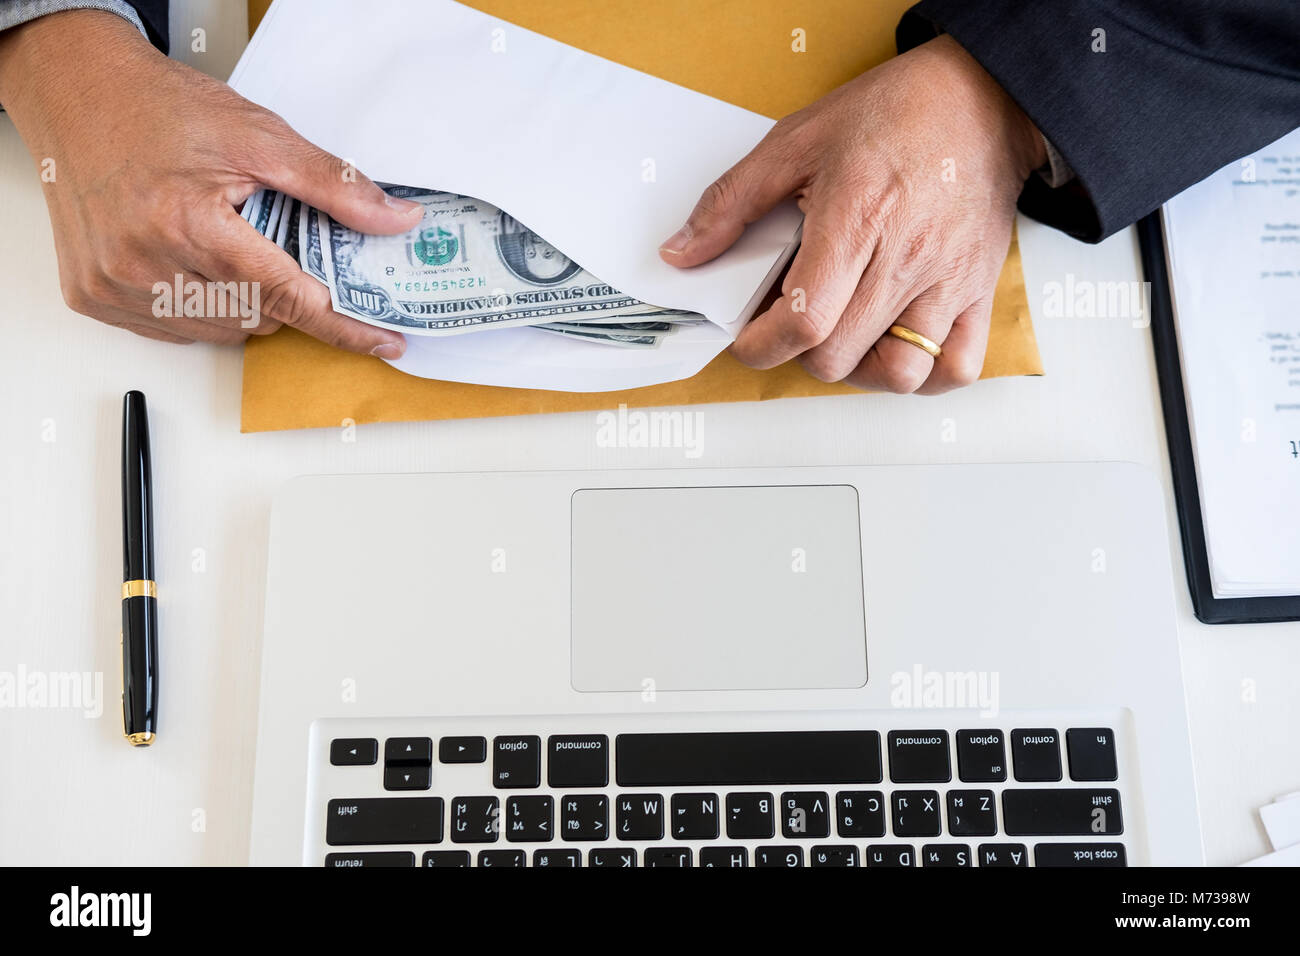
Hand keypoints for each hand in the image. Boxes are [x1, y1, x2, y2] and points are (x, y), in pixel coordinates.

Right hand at [0, 10, 422, 353]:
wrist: (79, 93)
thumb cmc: (160, 110)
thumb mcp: (259, 136)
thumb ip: (333, 185)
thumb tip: (396, 220)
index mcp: (187, 221)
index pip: (289, 297)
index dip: (344, 325)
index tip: (385, 342)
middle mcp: (144, 261)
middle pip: (258, 316)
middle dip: (284, 290)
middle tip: (275, 243)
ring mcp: (115, 285)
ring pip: (221, 330)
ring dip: (243, 301)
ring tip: (226, 242)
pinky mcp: (96, 297)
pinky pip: (177, 329)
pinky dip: (201, 306)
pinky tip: (193, 260)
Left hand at [659, 35, 1045, 393]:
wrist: (980, 97)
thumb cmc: (894, 115)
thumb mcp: (794, 141)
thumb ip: (730, 203)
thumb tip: (682, 253)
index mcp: (855, 220)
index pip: (803, 322)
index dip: (762, 345)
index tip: (749, 337)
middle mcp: (905, 258)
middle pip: (838, 357)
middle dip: (799, 353)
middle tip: (793, 322)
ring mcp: (947, 280)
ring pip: (898, 373)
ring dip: (859, 369)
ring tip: (844, 335)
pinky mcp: (979, 290)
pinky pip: (957, 368)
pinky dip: (923, 375)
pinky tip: (896, 346)